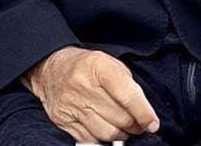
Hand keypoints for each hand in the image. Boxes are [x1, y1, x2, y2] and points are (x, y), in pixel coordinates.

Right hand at [22, 45, 158, 142]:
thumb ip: (127, 85)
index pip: (127, 96)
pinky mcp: (63, 120)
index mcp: (97, 66)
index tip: (152, 123)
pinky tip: (103, 126)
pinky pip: (92, 140)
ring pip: (108, 133)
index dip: (144, 113)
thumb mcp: (108, 62)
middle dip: (135, 125)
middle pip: (120, 118)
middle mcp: (82, 85)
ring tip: (122, 126)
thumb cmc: (84, 65)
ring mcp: (71, 105)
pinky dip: (102, 138)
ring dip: (121, 134)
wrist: (48, 67)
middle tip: (138, 123)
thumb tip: (145, 114)